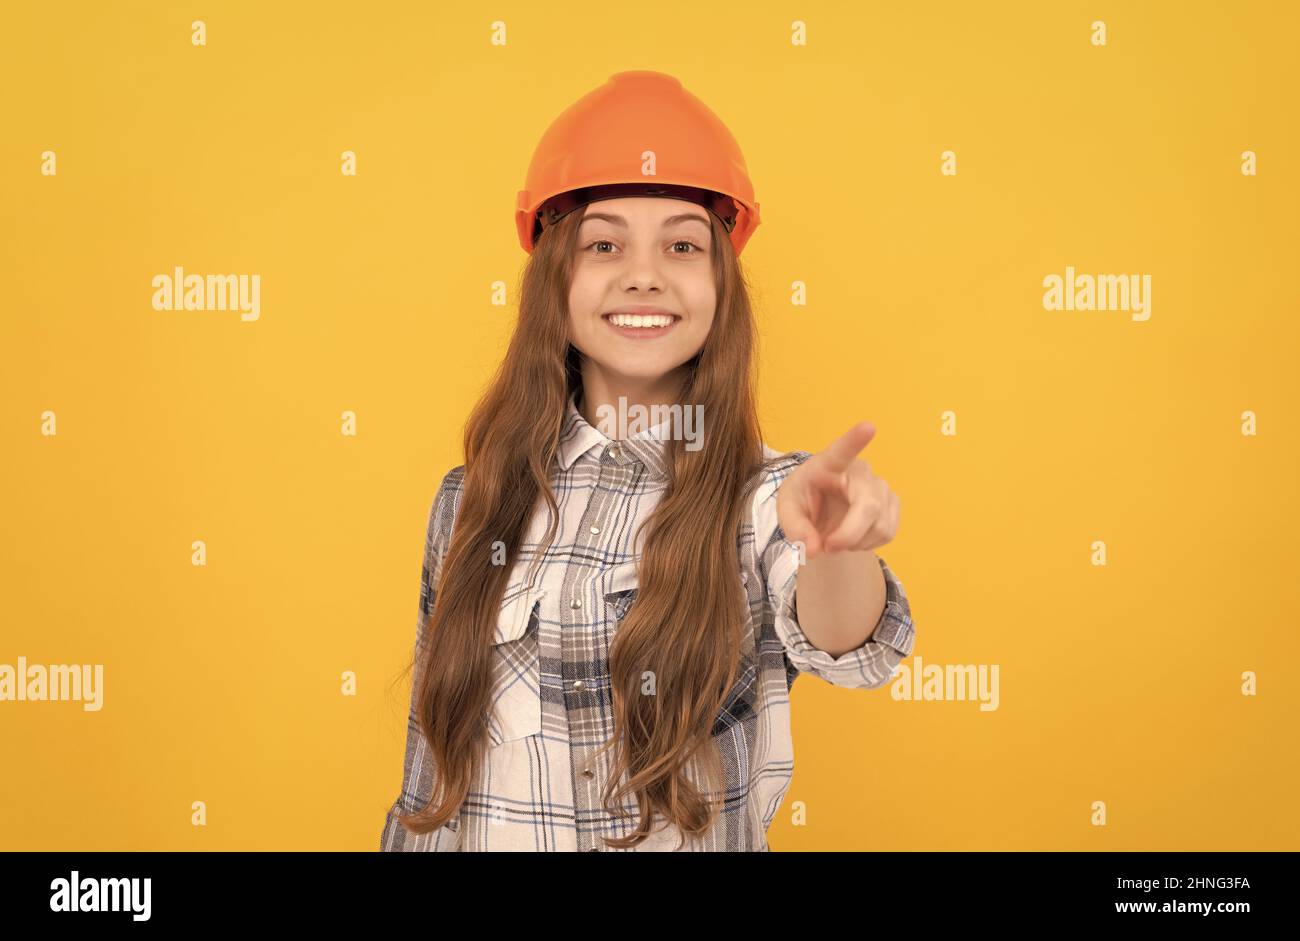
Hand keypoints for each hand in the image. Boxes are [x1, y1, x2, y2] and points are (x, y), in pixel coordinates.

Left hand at [776, 421, 899, 560]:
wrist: (822, 511)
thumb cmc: (804, 501)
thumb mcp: (787, 511)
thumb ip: (794, 528)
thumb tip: (814, 549)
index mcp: (828, 464)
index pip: (843, 450)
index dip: (856, 439)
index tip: (869, 426)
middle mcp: (859, 470)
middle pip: (869, 506)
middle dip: (849, 535)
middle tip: (828, 547)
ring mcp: (881, 485)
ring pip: (880, 525)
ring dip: (855, 543)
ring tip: (837, 537)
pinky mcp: (893, 503)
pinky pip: (887, 532)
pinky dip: (867, 544)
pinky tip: (854, 537)